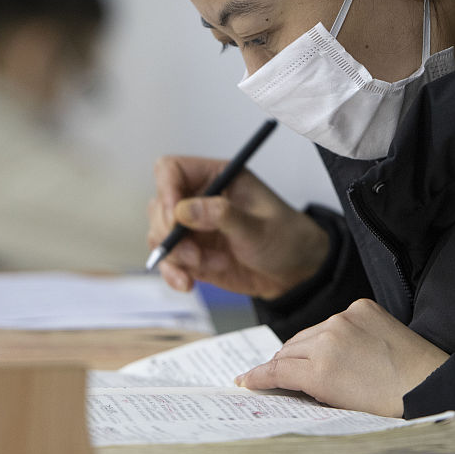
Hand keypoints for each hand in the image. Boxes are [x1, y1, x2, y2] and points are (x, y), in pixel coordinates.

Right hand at [148, 155, 329, 299]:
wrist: (295, 272)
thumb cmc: (285, 237)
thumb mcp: (258, 226)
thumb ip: (222, 216)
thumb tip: (183, 210)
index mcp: (217, 177)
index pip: (172, 170)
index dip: (166, 189)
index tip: (174, 217)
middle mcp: (200, 199)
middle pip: (159, 206)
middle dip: (171, 234)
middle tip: (195, 253)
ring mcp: (193, 227)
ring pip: (159, 235)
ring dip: (177, 256)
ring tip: (209, 265)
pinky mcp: (192, 252)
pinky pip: (168, 261)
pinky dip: (173, 273)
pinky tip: (188, 283)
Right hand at [236, 298, 449, 415]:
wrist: (430, 385)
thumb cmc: (388, 407)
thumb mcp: (340, 409)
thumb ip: (308, 393)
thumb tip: (288, 384)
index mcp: (320, 370)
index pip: (276, 370)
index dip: (257, 376)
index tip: (244, 381)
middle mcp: (327, 337)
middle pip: (289, 349)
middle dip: (280, 363)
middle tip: (271, 375)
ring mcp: (345, 318)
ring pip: (310, 332)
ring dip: (306, 347)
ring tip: (310, 363)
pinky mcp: (361, 306)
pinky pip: (335, 319)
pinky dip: (332, 333)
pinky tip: (342, 347)